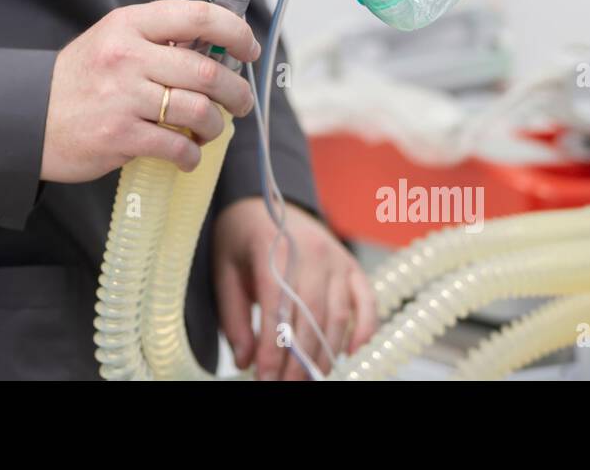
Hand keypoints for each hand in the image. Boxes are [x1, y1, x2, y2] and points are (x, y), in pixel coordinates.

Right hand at [41, 1, 259, 182]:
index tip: (247, 48)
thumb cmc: (76, 82)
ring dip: (215, 126)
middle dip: (236, 92)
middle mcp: (128, 56)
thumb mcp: (111, 42)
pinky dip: (191, 155)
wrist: (27, 118)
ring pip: (199, 111)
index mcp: (129, 25)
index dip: (234, 32)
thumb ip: (156, 41)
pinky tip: (187, 155)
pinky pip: (177, 146)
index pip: (197, 15)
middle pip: (207, 71)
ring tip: (210, 130)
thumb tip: (214, 51)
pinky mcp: (120, 136)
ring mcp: (124, 97)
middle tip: (241, 102)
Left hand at [213, 197, 376, 379]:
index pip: (277, 309)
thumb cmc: (240, 240)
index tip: (265, 378)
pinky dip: (365, 328)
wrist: (260, 203)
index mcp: (273, 249)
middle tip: (287, 386)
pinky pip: (366, 300)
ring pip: (337, 315)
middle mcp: (310, 252)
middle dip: (299, 360)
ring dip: (325, 353)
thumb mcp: (224, 273)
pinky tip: (351, 353)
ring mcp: (335, 257)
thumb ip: (234, 318)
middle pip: (310, 317)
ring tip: (311, 378)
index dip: (273, 350)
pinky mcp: (351, 264)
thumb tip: (245, 360)